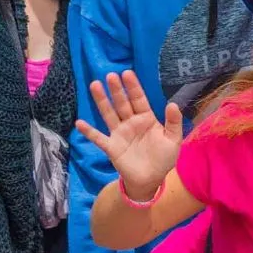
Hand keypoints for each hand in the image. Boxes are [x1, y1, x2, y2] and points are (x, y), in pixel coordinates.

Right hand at [74, 69, 183, 200]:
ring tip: (94, 85)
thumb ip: (173, 122)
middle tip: (110, 75)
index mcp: (146, 118)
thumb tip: (173, 104)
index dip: (133, 87)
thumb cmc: (163, 158)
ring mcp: (119, 133)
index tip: (127, 73)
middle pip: (122, 103)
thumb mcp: (173, 140)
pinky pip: (98, 138)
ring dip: (102, 101)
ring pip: (109, 114)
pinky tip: (79, 123)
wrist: (151, 179)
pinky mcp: (111, 147)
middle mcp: (130, 122)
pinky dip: (89, 132)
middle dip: (117, 90)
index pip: (139, 99)